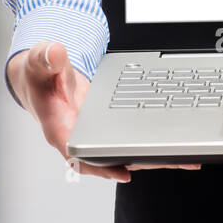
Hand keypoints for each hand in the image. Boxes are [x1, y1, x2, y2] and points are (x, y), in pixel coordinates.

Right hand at [6, 41, 200, 181]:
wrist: (41, 77)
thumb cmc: (39, 73)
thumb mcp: (40, 60)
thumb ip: (47, 58)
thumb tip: (56, 53)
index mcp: (59, 125)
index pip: (78, 152)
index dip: (101, 165)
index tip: (123, 170)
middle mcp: (77, 135)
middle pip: (109, 157)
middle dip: (141, 161)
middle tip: (171, 162)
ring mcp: (92, 132)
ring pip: (122, 151)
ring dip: (150, 157)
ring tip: (182, 159)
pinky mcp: (103, 127)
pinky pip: (126, 139)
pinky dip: (146, 144)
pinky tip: (168, 146)